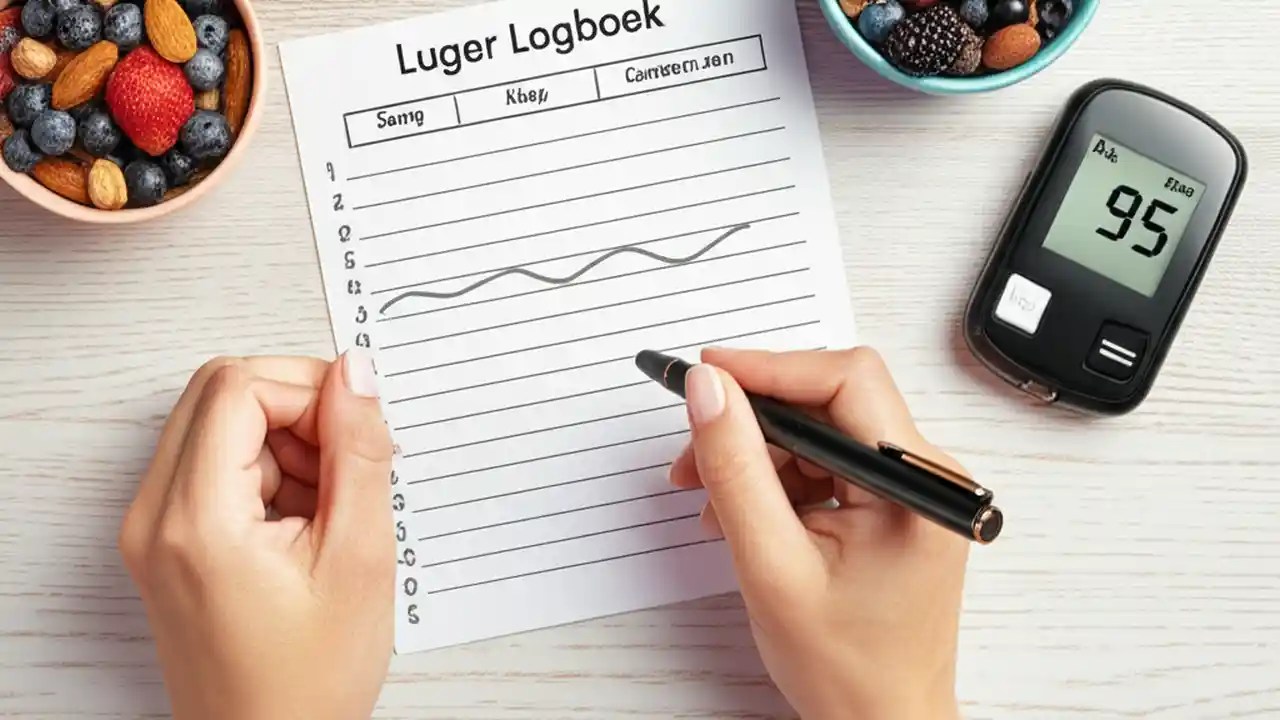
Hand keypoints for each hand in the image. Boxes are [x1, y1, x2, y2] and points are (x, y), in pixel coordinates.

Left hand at [118, 352, 394, 719]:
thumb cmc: (309, 681)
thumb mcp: (358, 558)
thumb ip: (359, 454)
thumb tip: (356, 375)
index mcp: (195, 520)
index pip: (239, 388)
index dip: (309, 391)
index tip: (357, 428)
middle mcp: (155, 516)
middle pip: (219, 393)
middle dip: (296, 406)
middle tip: (347, 458)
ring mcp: (154, 529)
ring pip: (219, 423)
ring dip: (286, 440)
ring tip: (332, 505)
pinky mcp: (167, 540)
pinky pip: (215, 463)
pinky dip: (269, 470)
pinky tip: (308, 521)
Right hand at [670, 347, 968, 719]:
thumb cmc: (848, 669)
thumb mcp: (773, 565)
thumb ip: (737, 470)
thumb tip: (709, 391)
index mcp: (917, 486)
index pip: (845, 380)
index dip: (770, 367)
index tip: (708, 374)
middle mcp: (925, 476)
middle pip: (828, 401)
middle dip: (752, 420)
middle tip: (694, 448)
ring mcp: (908, 489)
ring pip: (819, 431)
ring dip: (756, 455)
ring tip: (712, 501)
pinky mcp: (888, 503)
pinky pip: (824, 463)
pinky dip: (776, 480)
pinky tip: (742, 513)